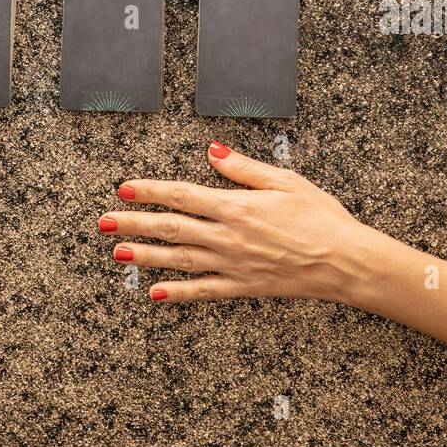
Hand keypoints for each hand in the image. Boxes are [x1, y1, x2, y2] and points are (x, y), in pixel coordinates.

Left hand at [102, 142, 385, 303]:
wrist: (343, 260)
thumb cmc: (321, 217)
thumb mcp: (285, 181)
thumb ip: (244, 168)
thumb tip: (213, 151)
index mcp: (236, 206)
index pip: (182, 196)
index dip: (150, 192)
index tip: (125, 188)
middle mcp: (227, 237)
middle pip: (171, 228)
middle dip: (133, 225)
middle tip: (103, 223)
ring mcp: (232, 264)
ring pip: (179, 260)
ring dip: (145, 257)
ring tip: (118, 254)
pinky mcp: (243, 286)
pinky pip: (204, 291)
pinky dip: (178, 293)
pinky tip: (156, 294)